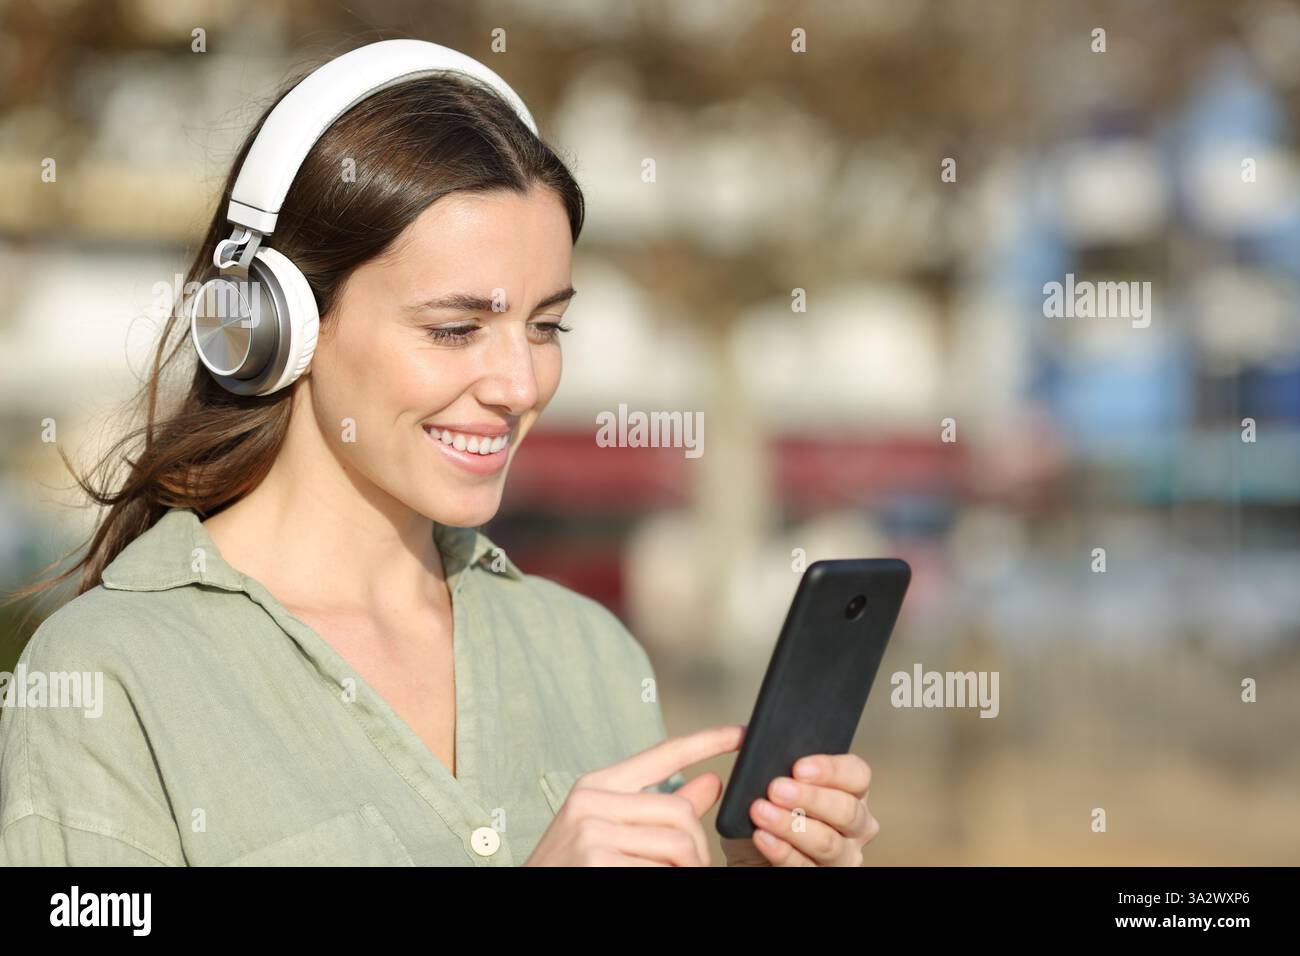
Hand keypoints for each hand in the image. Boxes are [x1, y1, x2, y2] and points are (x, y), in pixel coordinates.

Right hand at [523, 724, 743, 865]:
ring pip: (678, 844)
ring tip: (678, 876)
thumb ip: (660, 808)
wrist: (527, 895)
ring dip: (689, 869)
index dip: (707, 741)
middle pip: (681, 811)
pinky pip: (661, 872)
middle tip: (695, 868)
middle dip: (698, 847)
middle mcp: (592, 801)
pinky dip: (669, 880)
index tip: (742, 734)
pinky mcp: (599, 863)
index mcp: (596, 785)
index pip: (663, 753)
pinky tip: (650, 881)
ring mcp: (593, 833)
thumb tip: (711, 783)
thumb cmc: (572, 869)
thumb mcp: (608, 830)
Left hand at [720, 753, 879, 866]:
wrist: (753, 851)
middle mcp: (856, 824)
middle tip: (775, 789)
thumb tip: (762, 748)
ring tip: (761, 812)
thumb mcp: (776, 783)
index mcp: (852, 791)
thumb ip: (779, 766)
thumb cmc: (771, 808)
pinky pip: (804, 867)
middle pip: (846, 810)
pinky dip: (781, 851)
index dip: (831, 769)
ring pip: (827, 842)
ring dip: (791, 826)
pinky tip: (762, 837)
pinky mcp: (823, 876)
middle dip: (809, 798)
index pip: (857, 774)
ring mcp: (843, 855)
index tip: (799, 767)